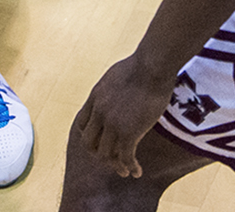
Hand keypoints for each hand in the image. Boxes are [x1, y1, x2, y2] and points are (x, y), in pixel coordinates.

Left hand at [72, 54, 177, 177]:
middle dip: (98, 154)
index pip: (83, 124)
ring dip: (114, 165)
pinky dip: (130, 167)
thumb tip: (121, 86)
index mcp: (95, 98)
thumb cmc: (142, 64)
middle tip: (111, 160)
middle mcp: (99, 113)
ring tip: (124, 171)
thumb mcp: (117, 74)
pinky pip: (125, 157)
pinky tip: (136, 171)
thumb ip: (114, 86)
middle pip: (89, 143)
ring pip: (104, 154)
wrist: (151, 66)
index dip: (90, 136)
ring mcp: (112, 124)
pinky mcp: (129, 132)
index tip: (101, 142)